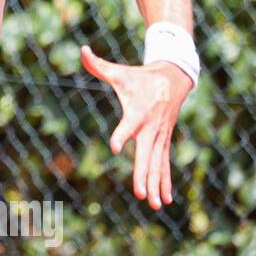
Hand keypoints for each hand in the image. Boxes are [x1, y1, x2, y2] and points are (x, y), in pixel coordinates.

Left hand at [80, 44, 191, 210]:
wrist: (173, 77)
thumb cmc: (140, 77)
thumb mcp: (118, 71)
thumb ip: (98, 65)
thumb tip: (82, 50)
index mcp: (137, 112)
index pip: (128, 125)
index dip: (121, 134)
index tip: (115, 146)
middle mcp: (150, 128)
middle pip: (146, 155)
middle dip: (143, 174)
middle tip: (140, 194)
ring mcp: (159, 137)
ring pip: (157, 164)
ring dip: (155, 184)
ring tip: (154, 205)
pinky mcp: (163, 141)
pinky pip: (164, 164)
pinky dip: (164, 181)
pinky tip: (165, 200)